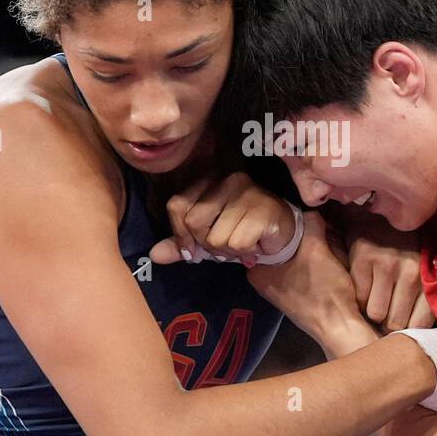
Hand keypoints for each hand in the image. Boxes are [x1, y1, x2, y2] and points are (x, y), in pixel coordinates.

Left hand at [149, 172, 296, 266]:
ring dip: (228, 251)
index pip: (177, 205)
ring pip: (216, 238)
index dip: (180, 234)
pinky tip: (255, 244)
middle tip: (224, 245)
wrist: (282, 235)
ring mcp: (247, 193)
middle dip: (206, 245)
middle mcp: (227, 180)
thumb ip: (182, 244)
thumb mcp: (207, 238)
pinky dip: (245, 253)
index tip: (192, 250)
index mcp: (208, 181)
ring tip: (242, 243)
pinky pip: (237, 244)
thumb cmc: (241, 231)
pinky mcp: (263, 210)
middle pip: (194, 222)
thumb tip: (155, 255)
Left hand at [247, 212, 359, 342]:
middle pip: (280, 243)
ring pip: (293, 254)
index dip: (284, 222)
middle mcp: (262, 280)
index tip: (300, 218)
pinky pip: (300, 267)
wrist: (341, 326)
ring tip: (325, 246)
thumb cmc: (324, 290)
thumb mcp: (317, 249)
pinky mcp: (295, 294)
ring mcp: (279, 288)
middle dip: (300, 236)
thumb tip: (311, 213)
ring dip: (309, 248)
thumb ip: (311, 223)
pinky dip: (312, 260)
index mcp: (256, 270)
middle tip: (318, 232)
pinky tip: (327, 260)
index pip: (263, 233)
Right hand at [345, 218, 434, 331]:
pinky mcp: (362, 259)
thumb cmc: (405, 251)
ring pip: (375, 313)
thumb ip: (425, 300)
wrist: (382, 216)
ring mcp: (385, 265)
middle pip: (396, 323)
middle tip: (386, 311)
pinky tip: (364, 285)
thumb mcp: (422, 272)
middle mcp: (410, 272)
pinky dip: (359, 296)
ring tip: (375, 297)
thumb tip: (421, 338)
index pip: (419, 324)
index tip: (402, 326)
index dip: (407, 331)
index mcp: (427, 278)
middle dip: (388, 322)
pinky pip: (359, 297)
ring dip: (372, 310)